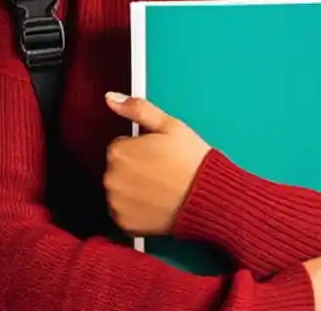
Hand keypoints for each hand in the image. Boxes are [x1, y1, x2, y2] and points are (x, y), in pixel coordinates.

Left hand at [103, 92, 211, 235]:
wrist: (210, 198)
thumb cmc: (192, 161)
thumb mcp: (169, 125)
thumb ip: (136, 109)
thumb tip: (110, 98)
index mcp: (118, 151)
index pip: (120, 147)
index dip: (141, 150)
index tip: (158, 157)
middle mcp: (111, 178)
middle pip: (117, 170)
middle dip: (135, 169)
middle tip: (161, 174)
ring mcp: (117, 203)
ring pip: (119, 191)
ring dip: (133, 190)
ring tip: (160, 190)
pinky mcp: (124, 224)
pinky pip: (123, 213)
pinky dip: (136, 210)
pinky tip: (155, 205)